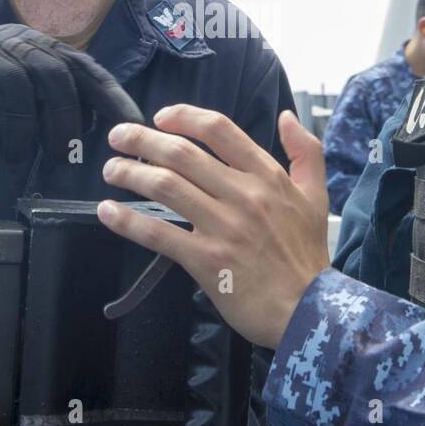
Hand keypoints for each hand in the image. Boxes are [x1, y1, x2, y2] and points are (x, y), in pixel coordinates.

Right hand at [0, 24, 143, 163]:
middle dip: (63, 121)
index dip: (112, 97)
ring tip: (16, 160)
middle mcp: (7, 42)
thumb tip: (95, 125)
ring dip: (21, 133)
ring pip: (14, 90)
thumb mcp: (15, 90)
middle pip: (51, 75)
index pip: (83, 67)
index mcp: (33, 44)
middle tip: (61, 158)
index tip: (135, 128)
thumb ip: (52, 99)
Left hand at [96, 106, 329, 348]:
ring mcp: (222, 227)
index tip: (161, 117)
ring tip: (111, 170)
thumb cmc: (308, 254)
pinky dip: (127, 221)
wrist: (309, 310)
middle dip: (141, 140)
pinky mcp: (206, 260)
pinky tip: (108, 212)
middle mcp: (243, 195)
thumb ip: (306, 151)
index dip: (183, 116)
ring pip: (165, 187)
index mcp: (267, 175)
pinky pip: (158, 234)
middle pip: (181, 153)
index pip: (218, 129)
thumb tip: (286, 116)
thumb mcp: (316, 195)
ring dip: (129, 174)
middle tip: (119, 136)